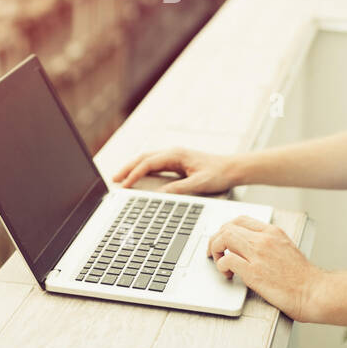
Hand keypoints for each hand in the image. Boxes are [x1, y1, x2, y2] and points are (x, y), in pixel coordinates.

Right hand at [112, 147, 237, 195]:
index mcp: (176, 154)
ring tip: (121, 177)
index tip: (125, 184)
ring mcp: (175, 157)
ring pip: (148, 159)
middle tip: (114, 179)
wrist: (232, 168)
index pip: (148, 162)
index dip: (134, 173)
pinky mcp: (177, 162)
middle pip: (144, 158)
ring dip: (133, 167)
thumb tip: (160, 194)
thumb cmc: (219, 174)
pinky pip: (155, 163)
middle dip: (127, 168)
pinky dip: (143, 168)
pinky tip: (138, 176)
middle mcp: (173, 153)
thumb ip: (179, 188)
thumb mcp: (199, 183)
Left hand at [206, 216, 321, 322]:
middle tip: (215, 252)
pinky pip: (227, 260)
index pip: (241, 220)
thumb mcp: (286, 248)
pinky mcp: (254, 272)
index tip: (223, 239)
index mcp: (273, 232)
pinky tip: (228, 274)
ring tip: (219, 262)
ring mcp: (258, 255)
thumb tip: (247, 245)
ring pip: (224, 238)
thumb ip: (268, 243)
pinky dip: (222, 266)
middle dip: (216, 239)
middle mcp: (264, 239)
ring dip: (216, 250)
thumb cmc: (302, 277)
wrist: (314, 292)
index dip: (226, 229)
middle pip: (228, 227)